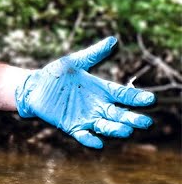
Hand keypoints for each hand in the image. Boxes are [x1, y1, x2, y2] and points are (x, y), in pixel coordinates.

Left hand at [14, 36, 154, 147]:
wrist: (33, 87)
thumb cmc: (55, 74)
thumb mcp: (74, 62)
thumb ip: (93, 54)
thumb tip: (113, 40)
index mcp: (102, 90)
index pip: (124, 95)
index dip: (137, 98)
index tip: (151, 100)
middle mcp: (98, 106)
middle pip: (120, 114)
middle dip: (133, 119)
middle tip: (146, 122)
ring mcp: (86, 117)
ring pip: (106, 127)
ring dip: (116, 130)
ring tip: (127, 131)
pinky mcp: (72, 126)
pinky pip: (84, 136)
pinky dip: (90, 140)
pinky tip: (98, 144)